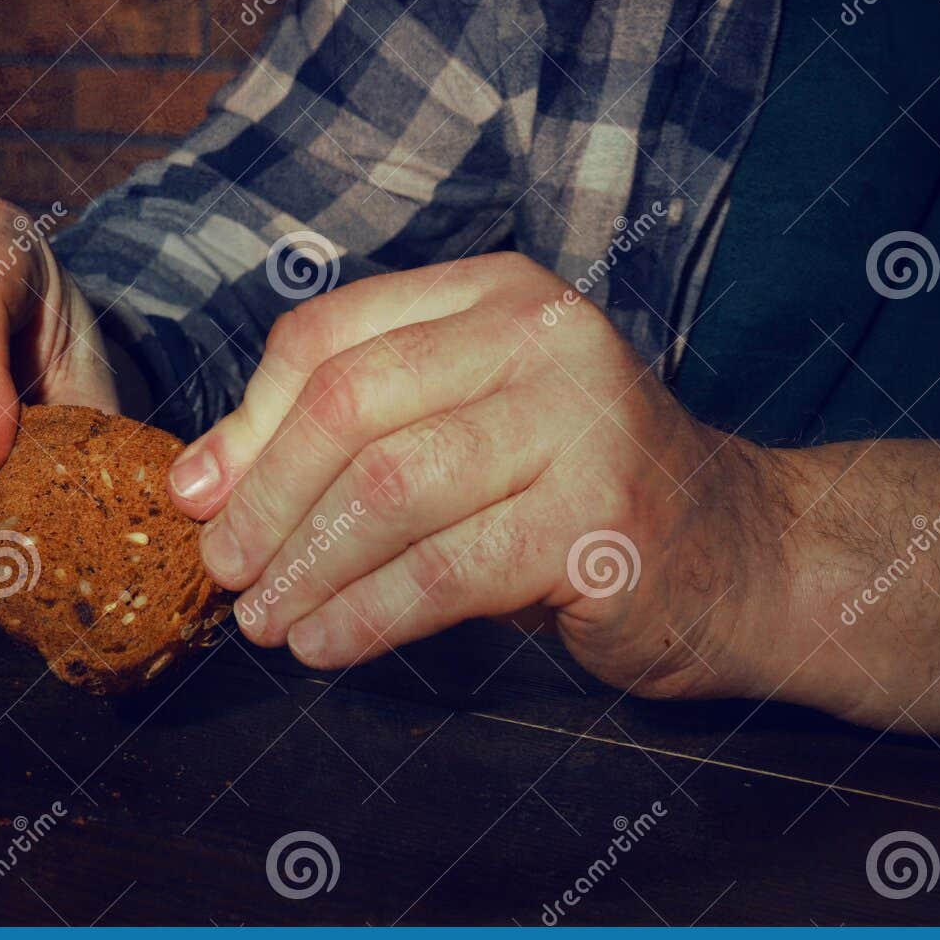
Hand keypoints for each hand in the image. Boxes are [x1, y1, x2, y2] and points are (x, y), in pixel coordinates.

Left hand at [166, 251, 792, 700]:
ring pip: (388, 488)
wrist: (741, 556)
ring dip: (304, 566)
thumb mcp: (456, 434)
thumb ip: (343, 437)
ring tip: (264, 622)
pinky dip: (364, 614)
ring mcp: (581, 421)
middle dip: (264, 498)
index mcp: (493, 294)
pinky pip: (442, 571)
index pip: (327, 336)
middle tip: (222, 569)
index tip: (197, 497)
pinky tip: (324, 645)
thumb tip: (199, 481)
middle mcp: (541, 335)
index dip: (246, 422)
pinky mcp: (600, 520)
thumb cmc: (569, 495)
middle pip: (347, 404)